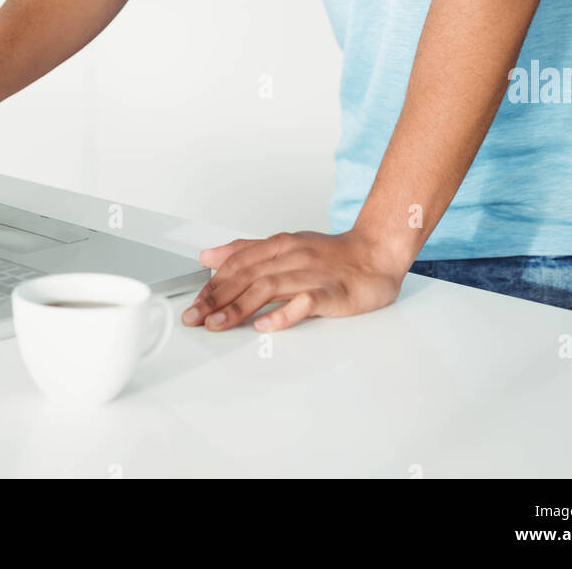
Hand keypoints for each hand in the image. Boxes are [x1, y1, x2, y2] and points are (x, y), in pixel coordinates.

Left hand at [181, 227, 409, 333]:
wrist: (377, 253)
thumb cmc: (332, 255)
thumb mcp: (286, 245)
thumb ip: (247, 251)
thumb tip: (209, 256)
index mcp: (281, 245)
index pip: (238, 263)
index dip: (212, 284)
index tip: (193, 305)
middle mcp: (293, 256)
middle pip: (248, 276)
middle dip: (217, 298)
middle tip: (194, 318)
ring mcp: (312, 274)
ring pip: (270, 287)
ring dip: (240, 307)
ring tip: (218, 324)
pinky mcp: (333, 293)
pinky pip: (305, 302)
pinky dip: (284, 314)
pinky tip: (266, 325)